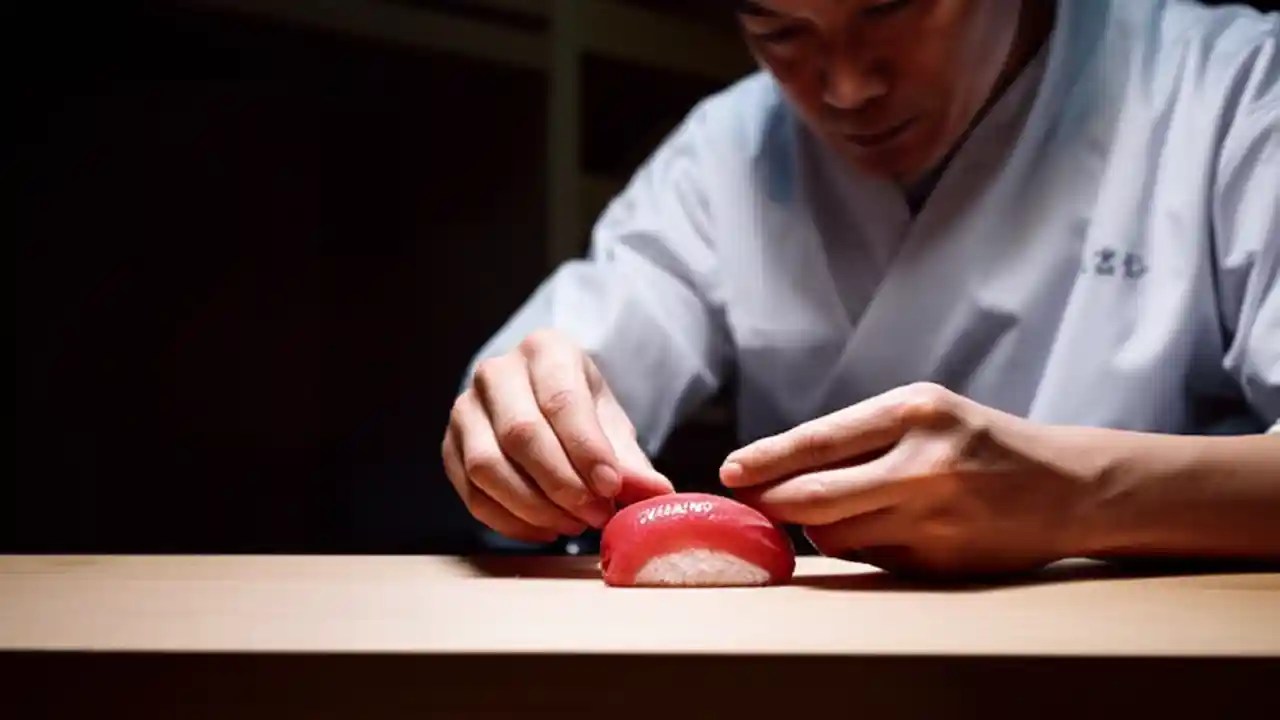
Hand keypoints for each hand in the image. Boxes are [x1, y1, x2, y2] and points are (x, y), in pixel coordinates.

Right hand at [443, 329, 673, 542]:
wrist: (538, 400)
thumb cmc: (579, 409)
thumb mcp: (611, 423)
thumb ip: (630, 460)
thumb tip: (655, 494)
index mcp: (545, 350)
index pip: (561, 401)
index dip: (586, 449)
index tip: (611, 487)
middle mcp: (496, 373)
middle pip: (521, 434)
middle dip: (562, 484)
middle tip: (596, 514)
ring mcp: (465, 409)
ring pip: (487, 466)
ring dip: (534, 507)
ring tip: (574, 524)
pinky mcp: (449, 447)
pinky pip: (472, 493)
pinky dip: (510, 521)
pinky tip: (545, 529)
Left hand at [720, 383, 1096, 577]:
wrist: (1067, 487)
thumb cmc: (979, 442)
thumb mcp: (924, 413)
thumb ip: (858, 439)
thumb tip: (776, 472)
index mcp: (913, 412)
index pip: (817, 441)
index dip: (765, 460)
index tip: (730, 472)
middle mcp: (922, 464)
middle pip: (814, 496)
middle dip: (771, 503)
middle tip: (749, 502)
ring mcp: (933, 518)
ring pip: (835, 535)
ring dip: (818, 528)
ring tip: (839, 510)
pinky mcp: (941, 562)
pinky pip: (869, 560)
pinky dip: (859, 548)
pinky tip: (885, 530)